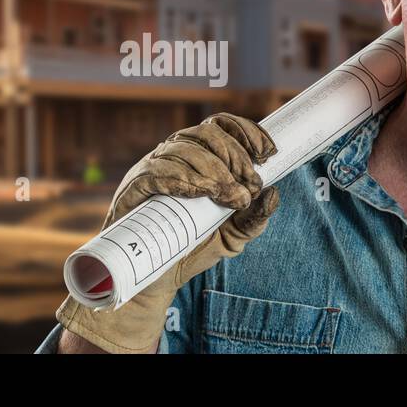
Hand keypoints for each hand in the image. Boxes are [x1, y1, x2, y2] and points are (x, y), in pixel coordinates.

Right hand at [55, 113, 279, 352]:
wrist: (157, 281)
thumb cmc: (193, 250)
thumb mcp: (232, 236)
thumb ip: (253, 218)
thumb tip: (273, 193)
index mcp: (198, 158)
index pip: (221, 125)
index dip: (246, 132)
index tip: (268, 153)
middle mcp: (174, 156)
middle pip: (206, 133)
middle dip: (235, 156)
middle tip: (249, 186)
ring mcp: (152, 169)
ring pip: (183, 149)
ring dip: (214, 171)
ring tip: (229, 197)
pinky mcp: (133, 189)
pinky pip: (156, 172)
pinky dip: (183, 178)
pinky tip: (201, 193)